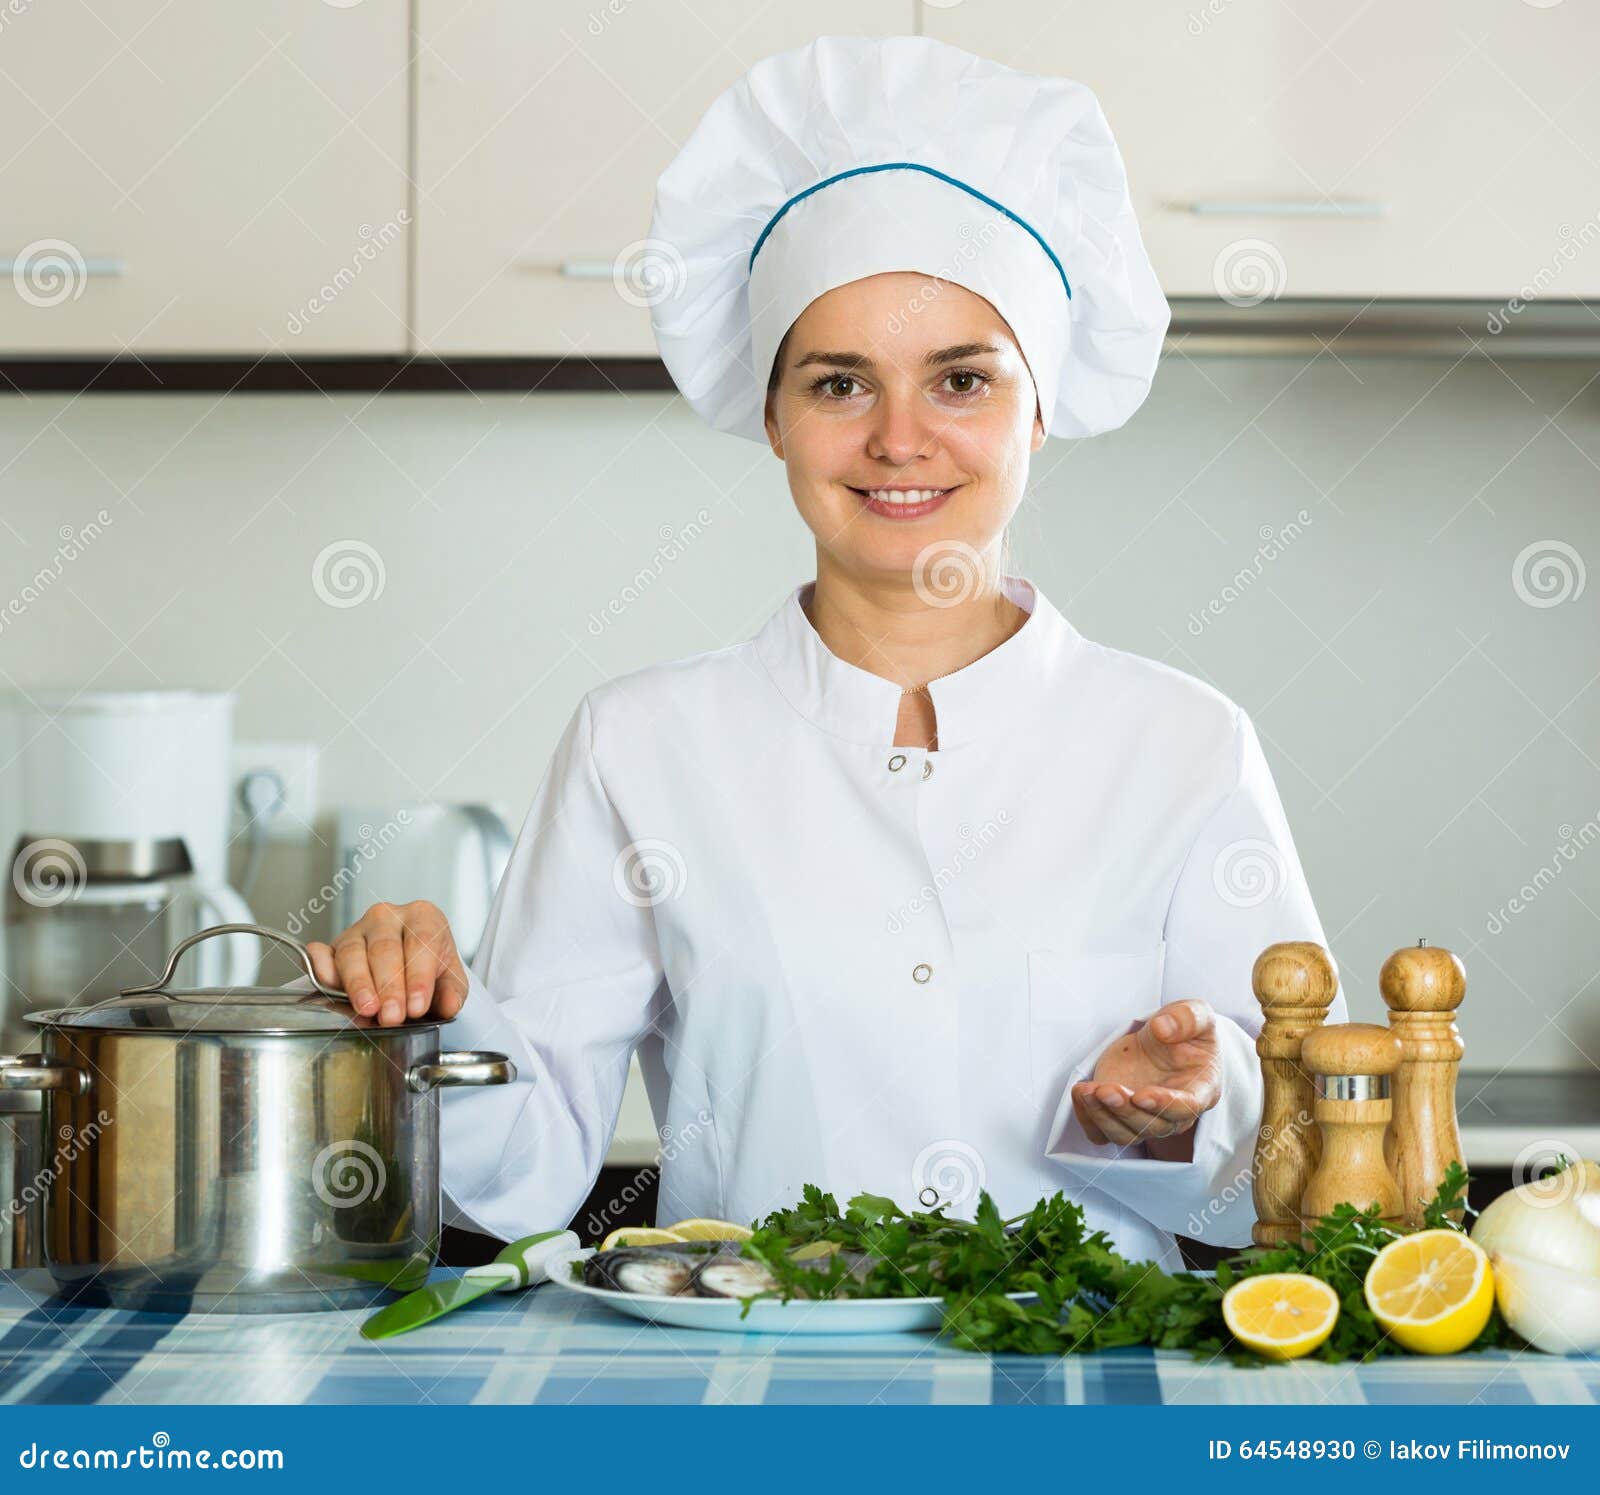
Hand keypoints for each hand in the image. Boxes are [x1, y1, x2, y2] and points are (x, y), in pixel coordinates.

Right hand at [306, 901, 468, 1026]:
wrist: (408, 963)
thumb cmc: (430, 966)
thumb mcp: (449, 978)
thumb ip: (452, 991)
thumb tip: (450, 1004)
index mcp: (423, 917)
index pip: (422, 942)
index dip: (419, 976)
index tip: (418, 1006)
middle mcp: (388, 917)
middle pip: (385, 949)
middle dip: (389, 986)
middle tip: (393, 1016)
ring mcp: (358, 929)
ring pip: (354, 953)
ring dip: (360, 984)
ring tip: (368, 1009)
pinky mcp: (333, 946)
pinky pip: (323, 954)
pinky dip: (323, 968)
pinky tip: (328, 984)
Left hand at [1071, 998, 1220, 1149]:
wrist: (1163, 1038)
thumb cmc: (1185, 1032)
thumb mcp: (1195, 1014)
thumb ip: (1187, 1017)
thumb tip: (1163, 1028)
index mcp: (1199, 1090)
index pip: (1185, 1108)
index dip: (1163, 1105)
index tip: (1141, 1095)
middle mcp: (1173, 1112)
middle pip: (1151, 1126)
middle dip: (1126, 1111)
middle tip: (1105, 1090)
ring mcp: (1144, 1116)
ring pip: (1125, 1134)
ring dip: (1103, 1116)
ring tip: (1086, 1091)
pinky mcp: (1119, 1114)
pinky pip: (1101, 1132)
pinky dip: (1087, 1119)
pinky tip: (1079, 1094)